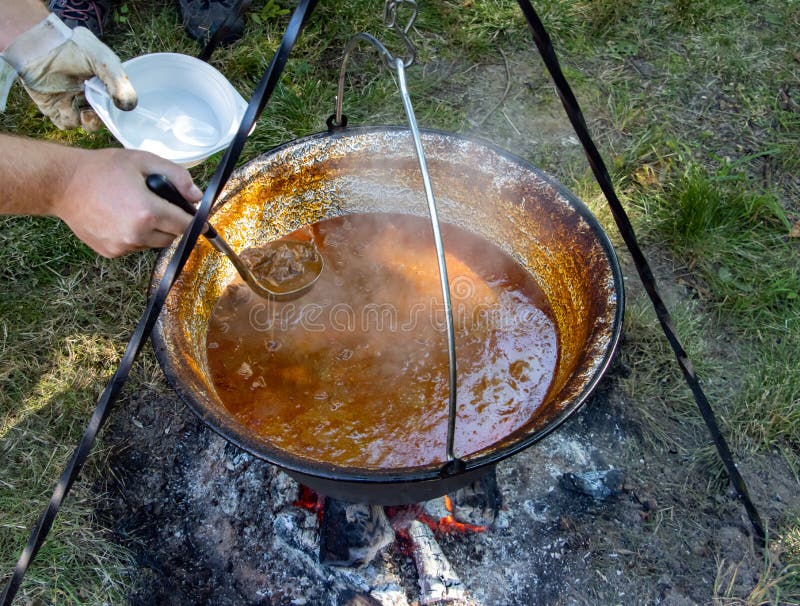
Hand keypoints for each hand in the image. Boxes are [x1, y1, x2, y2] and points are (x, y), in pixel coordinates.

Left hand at [5, 15, 135, 130]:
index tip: (121, 111)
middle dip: (105, 119)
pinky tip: (66, 105)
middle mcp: (91, 94)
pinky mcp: (56, 109)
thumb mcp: (103, 61)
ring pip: (88, 124)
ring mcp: (73, 102)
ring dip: (88, 121)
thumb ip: (118, 82)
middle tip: (101, 113)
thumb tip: (128, 106)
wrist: (39, 46)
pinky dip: (69, 120)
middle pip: (105, 118)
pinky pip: (68, 124)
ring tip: (85, 112)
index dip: (122, 110)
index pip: (120, 104)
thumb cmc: (73, 47)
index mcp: (105, 83)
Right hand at [54, 148, 202, 257]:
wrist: (62, 184)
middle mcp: (137, 234)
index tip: (199, 220)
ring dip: (154, 231)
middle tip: (160, 206)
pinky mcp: (111, 252)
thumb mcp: (143, 161)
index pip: (186, 225)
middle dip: (173, 223)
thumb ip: (177, 176)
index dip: (194, 221)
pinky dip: (136, 237)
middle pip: (173, 236)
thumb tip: (196, 196)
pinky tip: (121, 219)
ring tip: (137, 210)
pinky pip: (135, 247)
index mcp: (148, 212)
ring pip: (154, 244)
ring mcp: (123, 245)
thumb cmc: (102, 169)